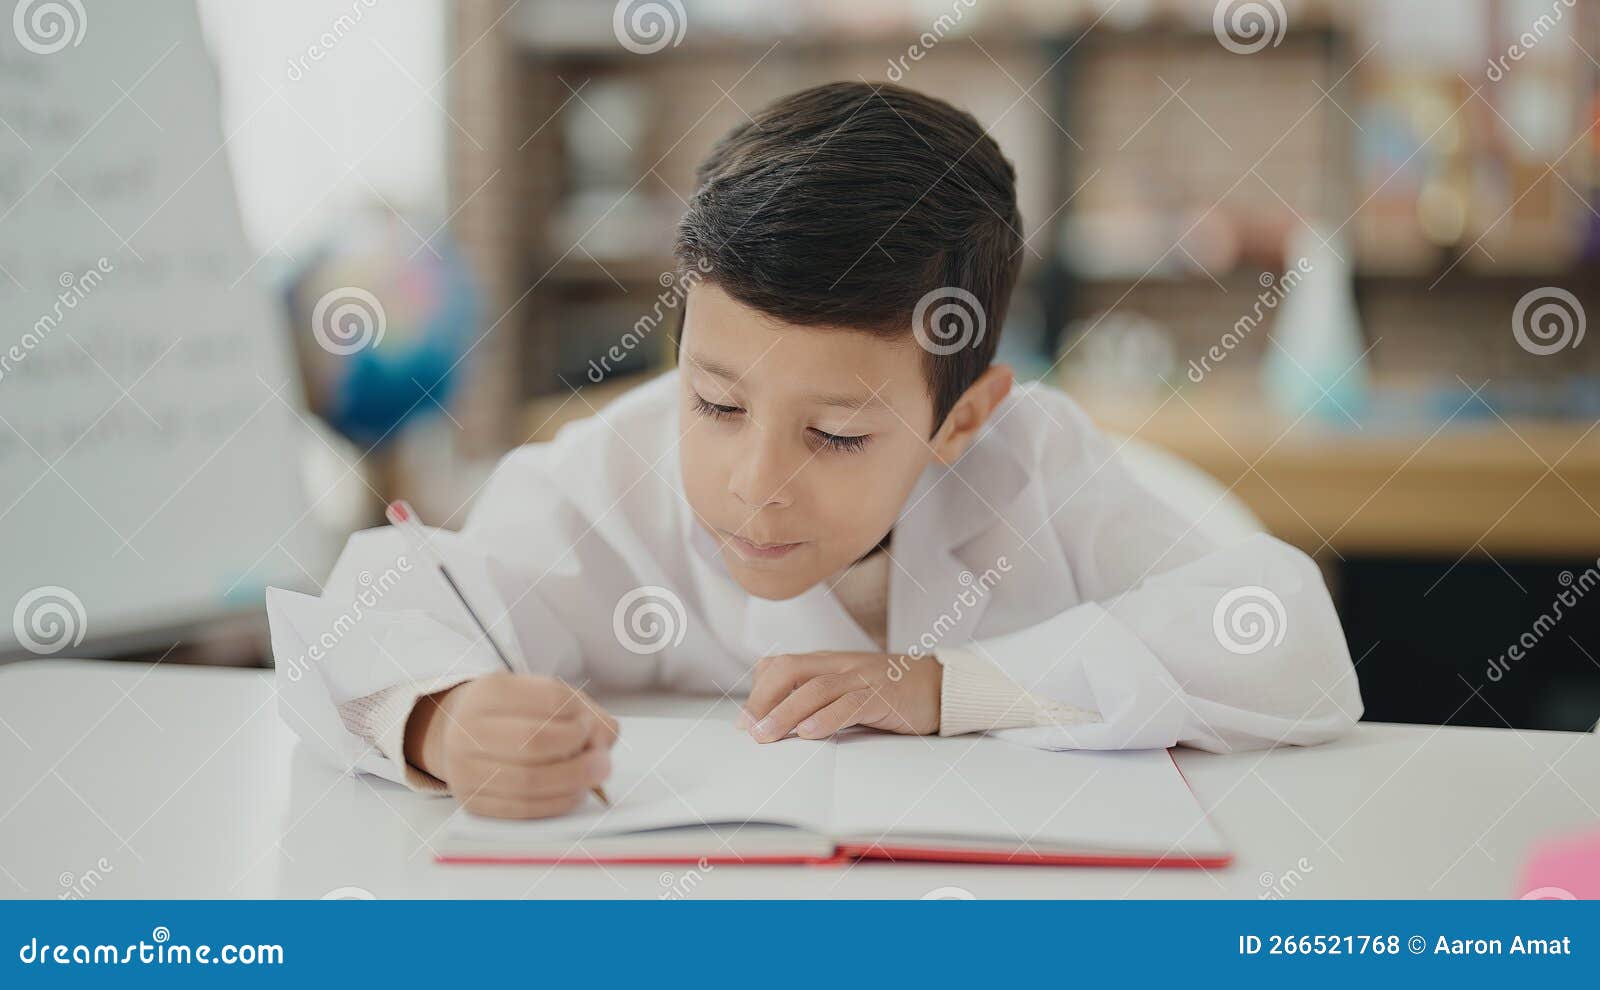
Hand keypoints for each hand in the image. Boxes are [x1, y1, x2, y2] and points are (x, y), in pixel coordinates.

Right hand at [404, 672, 617, 818]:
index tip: (588, 723)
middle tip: (603, 762)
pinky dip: (558, 803)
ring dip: (573, 782)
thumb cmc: (521, 715)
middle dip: (578, 754)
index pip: (550, 699)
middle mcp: (469, 726)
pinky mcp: (471, 801)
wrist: (468, 734)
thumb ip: (587, 714)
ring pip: (528, 781)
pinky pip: (521, 809)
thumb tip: (600, 744)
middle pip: (534, 742)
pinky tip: (574, 793)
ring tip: (593, 777)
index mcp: (492, 689)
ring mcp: (463, 766)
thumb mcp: (551, 698)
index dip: (579, 714)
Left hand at [738, 651, 941, 741]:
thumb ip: (815, 698)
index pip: (781, 666)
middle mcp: (841, 665)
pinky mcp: (886, 695)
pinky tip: (810, 733)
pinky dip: (828, 718)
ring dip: (786, 713)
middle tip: (748, 730)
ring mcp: (863, 678)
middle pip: (791, 671)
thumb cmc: (890, 691)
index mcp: (828, 662)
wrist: (941, 684)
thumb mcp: (846, 689)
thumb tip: (774, 723)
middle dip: (763, 700)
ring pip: (816, 688)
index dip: (757, 691)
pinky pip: (852, 703)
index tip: (743, 722)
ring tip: (766, 735)